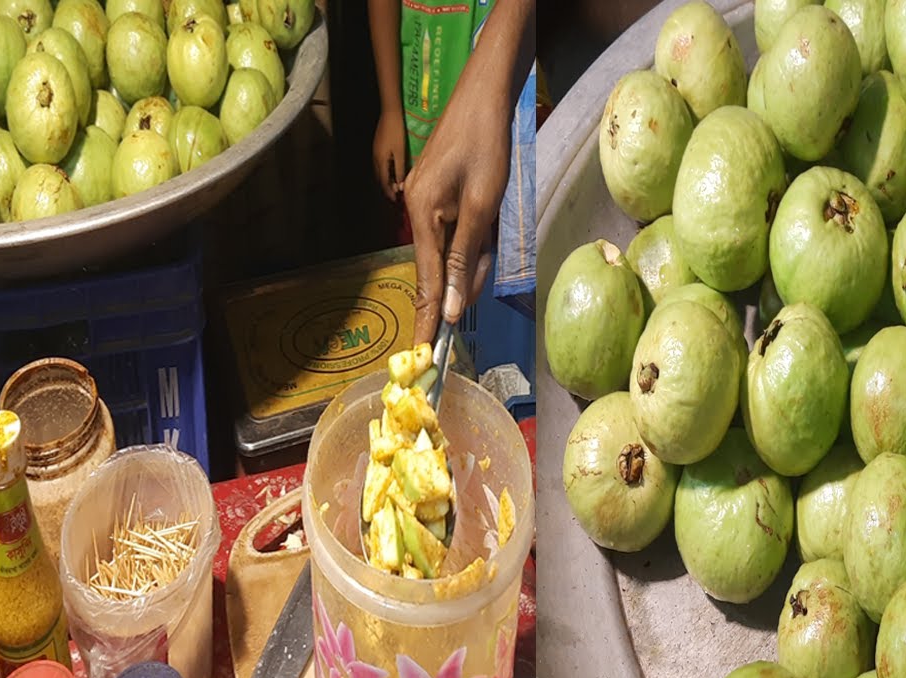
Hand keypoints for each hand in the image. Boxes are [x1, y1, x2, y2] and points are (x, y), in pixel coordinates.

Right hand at [373, 108, 406, 199]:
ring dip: (386, 181)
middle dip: (386, 189)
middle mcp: (375, 158)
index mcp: (380, 160)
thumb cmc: (397, 132)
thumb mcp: (400, 152)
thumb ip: (400, 168)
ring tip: (394, 187)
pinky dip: (386, 172)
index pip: (383, 181)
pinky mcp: (378, 147)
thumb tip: (400, 184)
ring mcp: (375, 152)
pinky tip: (392, 172)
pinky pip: (380, 164)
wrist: (391, 114)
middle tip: (394, 196)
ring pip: (379, 172)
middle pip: (380, 178)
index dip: (389, 192)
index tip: (395, 200)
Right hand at [404, 83, 509, 344]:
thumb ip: (464, 258)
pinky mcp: (440, 192)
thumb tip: (449, 307)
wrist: (485, 94)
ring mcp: (426, 200)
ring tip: (490, 210)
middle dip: (465, 273)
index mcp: (421, 216)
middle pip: (441, 265)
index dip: (427, 320)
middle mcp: (416, 211)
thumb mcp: (480, 206)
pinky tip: (487, 214)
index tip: (424, 355)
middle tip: (485, 244)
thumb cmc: (486, 145)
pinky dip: (476, 232)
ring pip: (454, 246)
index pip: (424, 282)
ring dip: (476, 247)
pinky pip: (458, 227)